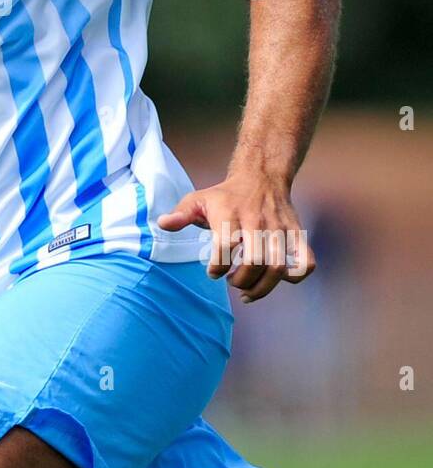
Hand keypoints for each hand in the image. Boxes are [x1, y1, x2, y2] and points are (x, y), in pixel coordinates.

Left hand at [156, 175, 315, 301]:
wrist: (261, 176)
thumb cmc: (224, 196)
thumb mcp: (198, 199)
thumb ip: (180, 214)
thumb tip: (162, 224)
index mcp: (230, 213)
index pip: (225, 245)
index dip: (218, 266)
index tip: (214, 272)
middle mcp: (257, 221)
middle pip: (255, 260)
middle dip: (241, 280)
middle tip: (232, 282)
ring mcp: (280, 229)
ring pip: (279, 267)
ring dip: (263, 287)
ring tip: (248, 291)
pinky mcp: (297, 235)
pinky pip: (306, 263)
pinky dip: (295, 277)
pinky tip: (278, 279)